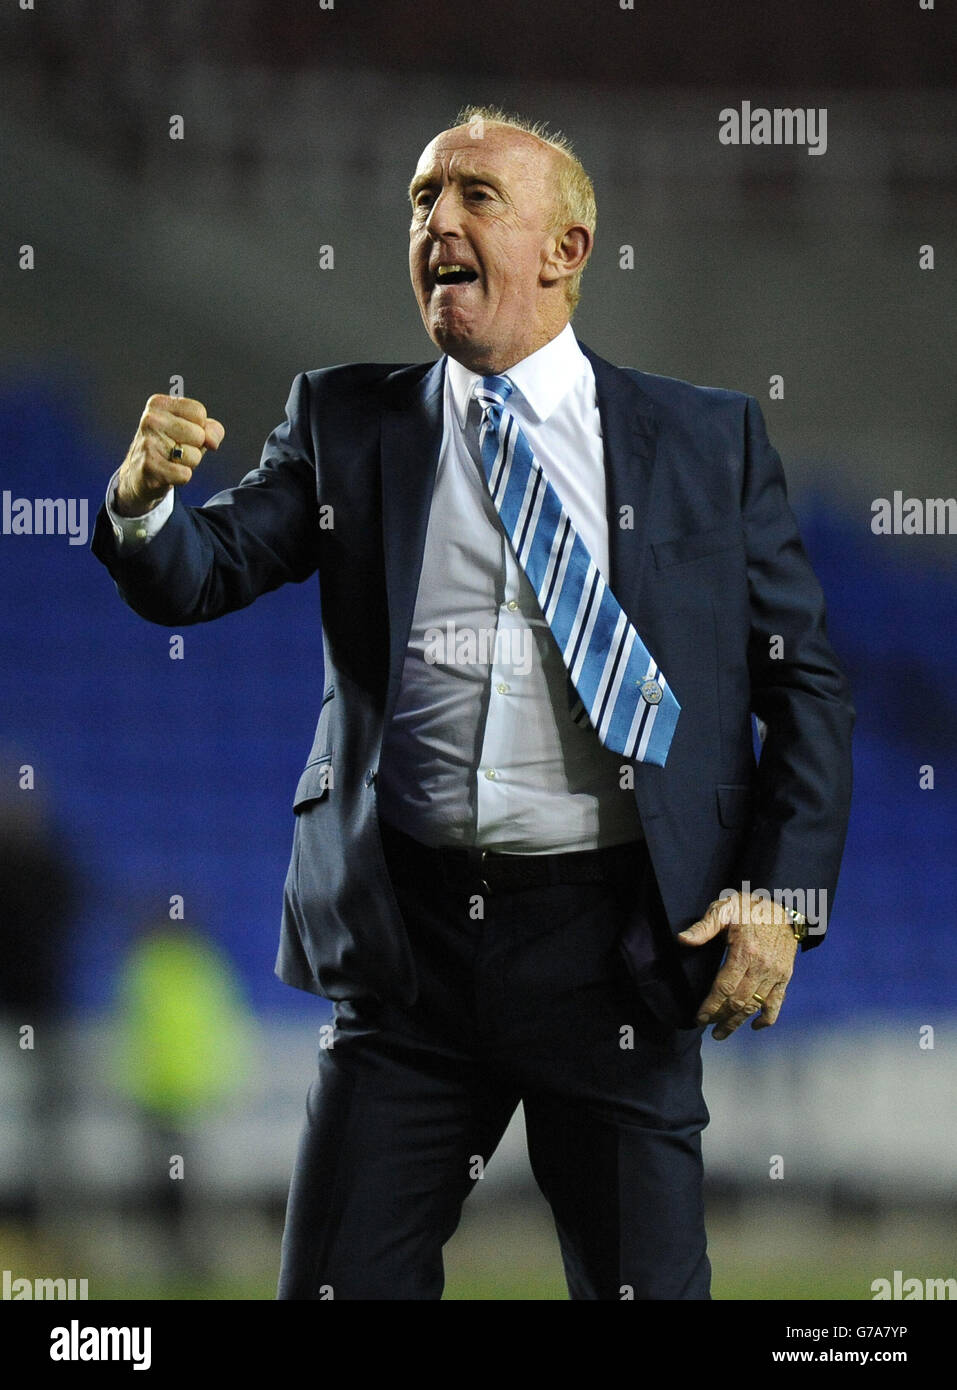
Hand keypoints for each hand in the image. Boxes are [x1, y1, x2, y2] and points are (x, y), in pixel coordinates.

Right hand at [114, 395, 224, 515]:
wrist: (139, 475)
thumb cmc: (169, 448)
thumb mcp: (191, 431)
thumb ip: (211, 429)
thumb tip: (212, 442)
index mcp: (159, 404)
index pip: (199, 412)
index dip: (199, 428)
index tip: (181, 434)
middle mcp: (151, 420)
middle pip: (199, 435)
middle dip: (195, 448)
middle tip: (175, 451)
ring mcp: (148, 443)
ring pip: (194, 456)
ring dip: (188, 464)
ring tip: (170, 462)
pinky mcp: (149, 466)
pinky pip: (185, 474)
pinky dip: (181, 478)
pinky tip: (167, 473)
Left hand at [677, 891, 798, 1039]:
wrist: (784, 906)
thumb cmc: (749, 907)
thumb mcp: (725, 909)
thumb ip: (704, 927)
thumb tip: (682, 940)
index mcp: (744, 951)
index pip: (724, 988)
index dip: (710, 1006)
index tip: (698, 1019)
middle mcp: (761, 967)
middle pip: (738, 1001)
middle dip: (720, 1018)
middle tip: (707, 1027)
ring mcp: (775, 974)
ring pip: (755, 1006)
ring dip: (737, 1022)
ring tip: (722, 1033)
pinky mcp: (785, 977)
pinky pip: (776, 1003)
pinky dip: (767, 1018)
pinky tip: (754, 1026)